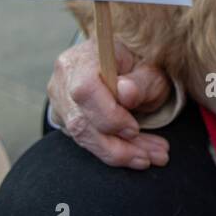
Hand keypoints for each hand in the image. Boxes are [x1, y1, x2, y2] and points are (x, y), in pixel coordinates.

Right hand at [48, 39, 171, 168]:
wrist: (122, 67)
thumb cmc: (138, 67)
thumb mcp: (150, 70)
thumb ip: (140, 82)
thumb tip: (126, 94)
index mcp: (83, 58)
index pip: (85, 89)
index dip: (108, 115)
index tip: (135, 129)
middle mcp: (64, 79)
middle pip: (81, 122)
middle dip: (119, 146)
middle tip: (155, 154)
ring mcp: (60, 101)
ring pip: (83, 137)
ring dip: (121, 153)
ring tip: (153, 156)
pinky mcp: (64, 119)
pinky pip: (86, 142)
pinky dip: (114, 152)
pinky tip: (139, 154)